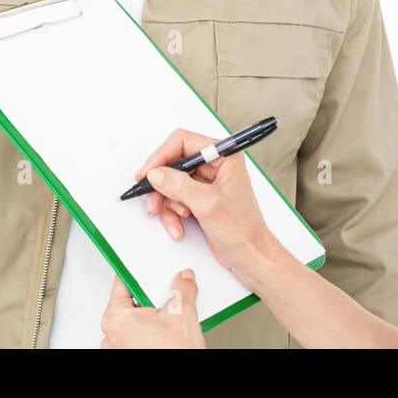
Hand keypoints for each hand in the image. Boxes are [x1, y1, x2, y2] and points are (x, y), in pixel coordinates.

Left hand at [100, 270, 205, 347]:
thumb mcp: (182, 315)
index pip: (123, 281)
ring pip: (136, 319)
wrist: (181, 390)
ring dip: (153, 316)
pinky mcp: (130, 354)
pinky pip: (139, 335)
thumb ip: (183, 290)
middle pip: (131, 300)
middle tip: (167, 296)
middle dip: (151, 296)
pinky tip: (168, 331)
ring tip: (170, 319)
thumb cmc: (172, 356)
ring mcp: (119, 348)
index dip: (139, 271)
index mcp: (115, 318)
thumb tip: (184, 279)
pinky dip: (152, 330)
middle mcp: (111, 334)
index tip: (144, 262)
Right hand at [132, 127, 276, 283]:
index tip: (148, 173)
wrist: (250, 256)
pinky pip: (175, 200)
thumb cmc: (243, 230)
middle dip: (162, 185)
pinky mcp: (200, 200)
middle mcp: (215, 166)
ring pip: (171, 184)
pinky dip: (173, 214)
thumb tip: (156, 173)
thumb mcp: (208, 204)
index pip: (183, 142)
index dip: (162, 156)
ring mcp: (206, 184)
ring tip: (177, 217)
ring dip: (168, 203)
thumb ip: (180, 186)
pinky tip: (180, 227)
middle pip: (174, 164)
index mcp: (225, 156)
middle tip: (153, 200)